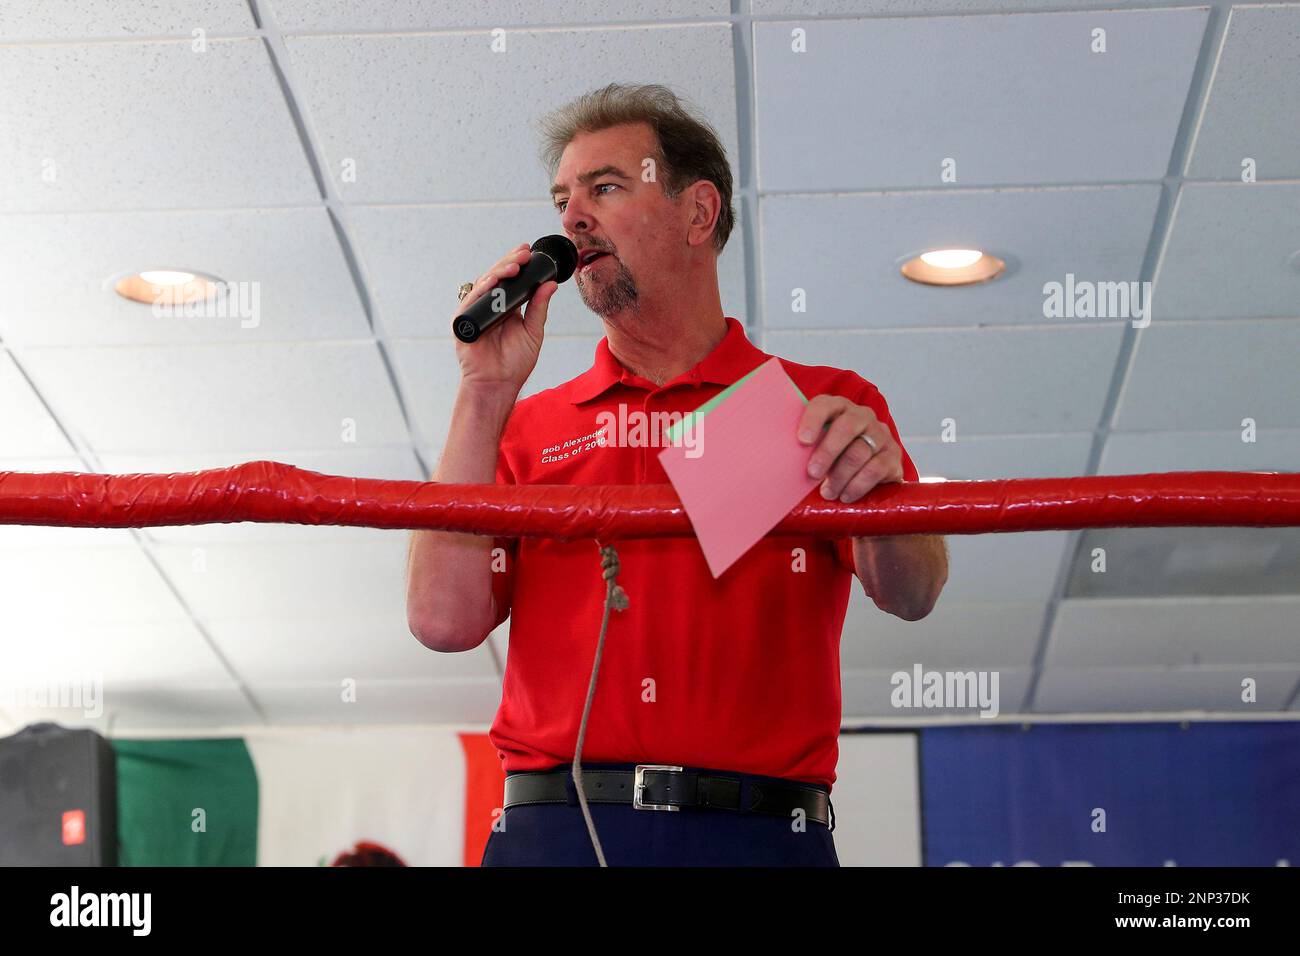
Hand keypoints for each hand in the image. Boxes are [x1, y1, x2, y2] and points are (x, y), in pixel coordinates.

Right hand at [452, 243, 560, 392]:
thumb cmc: (514, 363)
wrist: (499, 384)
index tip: (528, 252)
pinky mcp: (463, 321)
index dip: (517, 264)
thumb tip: (550, 284)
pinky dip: (482, 290)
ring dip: (498, 272)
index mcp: (505, 307)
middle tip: (523, 254)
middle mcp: (489, 306)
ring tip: (514, 266)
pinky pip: (471, 301)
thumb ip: (539, 308)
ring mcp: (475, 312)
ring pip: (483, 284)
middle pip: (496, 277)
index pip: (509, 280)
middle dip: (509, 263)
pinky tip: (493, 282)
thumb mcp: (533, 331)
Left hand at [797, 394, 904, 502]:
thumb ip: (803, 449)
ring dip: (840, 476)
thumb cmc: (834, 460)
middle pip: (846, 427)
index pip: (825, 405)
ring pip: (859, 452)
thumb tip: (778, 463)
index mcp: (839, 409)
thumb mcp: (818, 449)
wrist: (869, 475)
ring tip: (827, 492)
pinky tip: (846, 495)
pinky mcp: (893, 456)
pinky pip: (876, 469)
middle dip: (827, 452)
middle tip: (812, 473)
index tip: (802, 441)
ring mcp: (880, 435)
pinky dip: (858, 485)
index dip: (813, 420)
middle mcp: (862, 417)